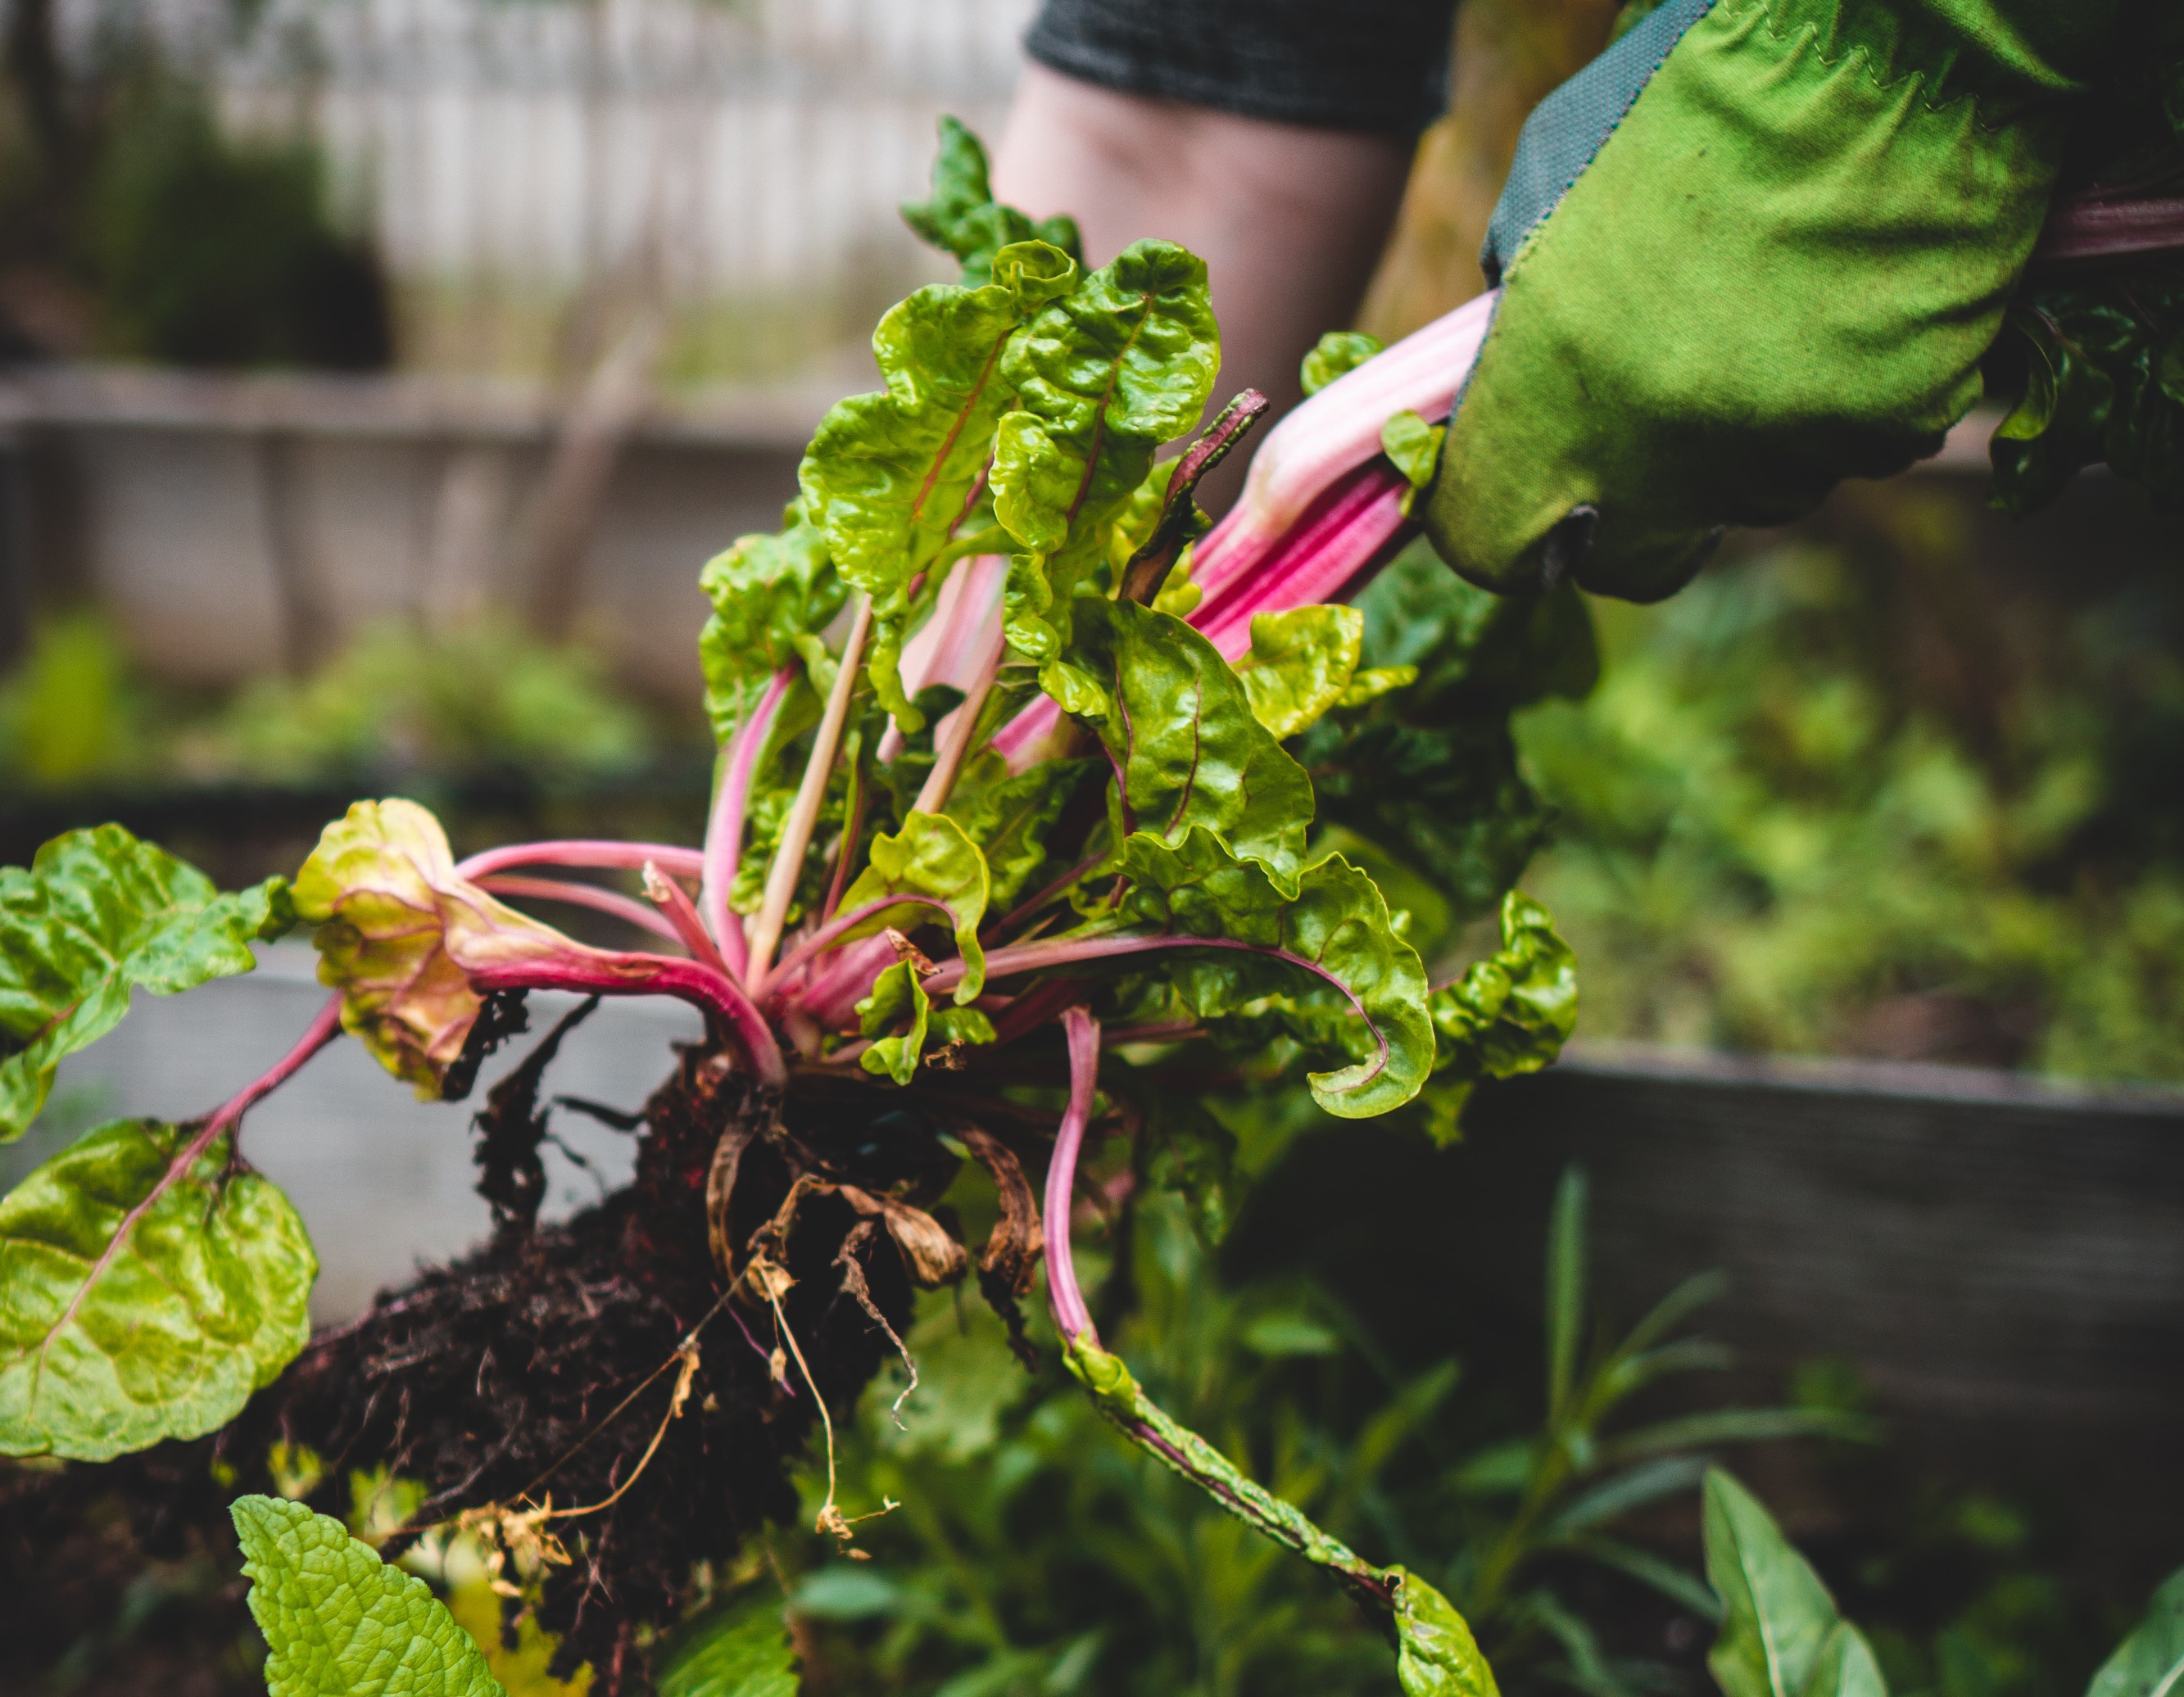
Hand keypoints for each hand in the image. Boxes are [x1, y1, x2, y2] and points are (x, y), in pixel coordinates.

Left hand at [1422, 0, 2124, 600]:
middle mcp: (1663, 453)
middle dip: (1630, 513)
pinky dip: (1845, 394)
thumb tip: (1512, 371)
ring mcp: (1785, 454)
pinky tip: (1847, 299)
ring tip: (1768, 308)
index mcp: (1553, 396)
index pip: (1490, 543)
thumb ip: (1519, 303)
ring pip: (1751, 494)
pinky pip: (1850, 445)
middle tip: (1650, 423)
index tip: (1519, 495)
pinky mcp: (1890, 429)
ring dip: (1745, 437)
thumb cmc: (1691, 94)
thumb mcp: (1547, 190)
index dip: (1499, 524)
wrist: (1881, 41)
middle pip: (1633, 558)